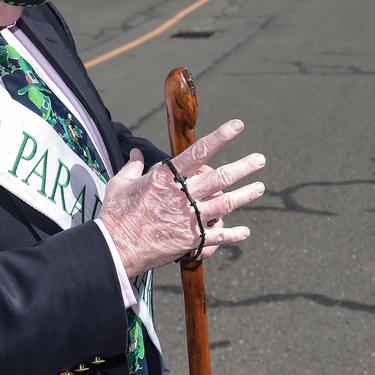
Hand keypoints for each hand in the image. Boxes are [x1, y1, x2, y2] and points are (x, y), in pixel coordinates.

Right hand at [98, 119, 263, 276]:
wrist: (114, 248)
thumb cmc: (115, 215)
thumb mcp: (120, 183)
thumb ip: (133, 166)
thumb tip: (135, 152)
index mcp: (167, 177)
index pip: (199, 151)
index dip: (221, 136)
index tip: (238, 125)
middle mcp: (183, 195)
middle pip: (221, 177)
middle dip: (244, 167)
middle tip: (260, 159)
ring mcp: (190, 218)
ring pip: (226, 203)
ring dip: (246, 194)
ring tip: (260, 187)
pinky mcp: (192, 240)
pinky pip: (219, 236)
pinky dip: (234, 234)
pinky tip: (245, 231)